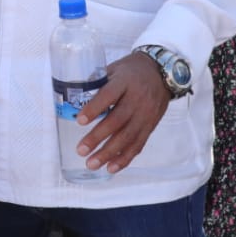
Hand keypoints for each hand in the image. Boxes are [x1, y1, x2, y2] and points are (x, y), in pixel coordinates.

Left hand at [75, 51, 171, 172]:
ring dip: (108, 153)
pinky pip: (138, 144)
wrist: (162, 73)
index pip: (108, 95)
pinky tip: (111, 168)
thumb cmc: (132, 71)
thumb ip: (98, 82)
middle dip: (98, 137)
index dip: (94, 108)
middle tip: (81, 150)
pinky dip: (124, 158)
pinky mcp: (151, 126)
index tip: (79, 121)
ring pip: (127, 137)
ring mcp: (145, 114)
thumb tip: (73, 98)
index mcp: (124, 81)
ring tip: (91, 164)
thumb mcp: (114, 68)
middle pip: (117, 120)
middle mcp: (137, 99)